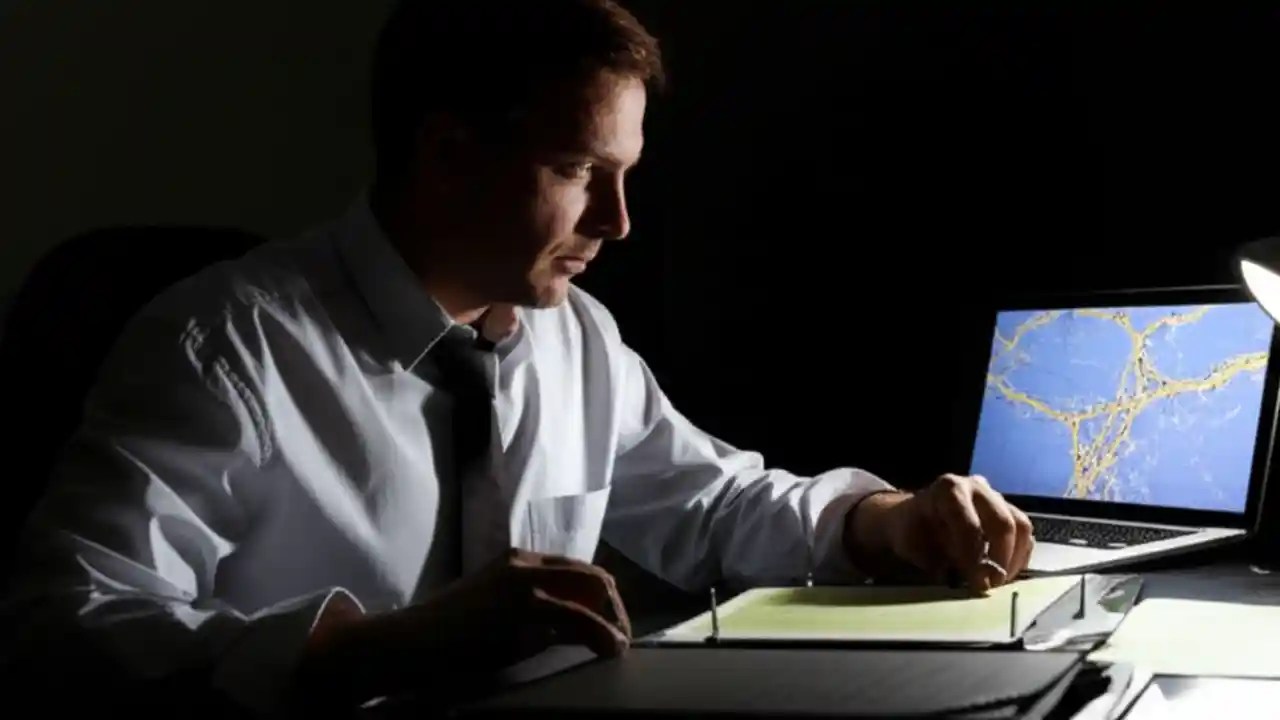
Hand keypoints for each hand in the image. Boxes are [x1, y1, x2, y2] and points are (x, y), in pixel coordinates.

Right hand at [298, 548, 630, 704]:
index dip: (600, 596)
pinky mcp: (524, 612)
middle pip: (592, 577)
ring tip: (620, 644)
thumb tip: (565, 628)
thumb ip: (526, 609)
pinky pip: (579, 620)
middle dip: (614, 607)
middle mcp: (524, 565)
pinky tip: (610, 650)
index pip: (576, 569)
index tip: (609, 620)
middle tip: (621, 635)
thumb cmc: (445, 633)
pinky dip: (603, 634)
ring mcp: (525, 586)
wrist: (408, 642)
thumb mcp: (490, 607)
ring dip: (614, 621)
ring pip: (591, 595)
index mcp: (515, 560)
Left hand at [845, 474, 1034, 593]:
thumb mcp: (912, 546)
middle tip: (991, 586)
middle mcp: (976, 487)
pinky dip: (1019, 557)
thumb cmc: (911, 531)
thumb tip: (958, 580)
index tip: (976, 584)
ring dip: (1014, 559)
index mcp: (948, 490)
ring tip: (999, 582)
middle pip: (1002, 522)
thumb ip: (935, 561)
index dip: (975, 557)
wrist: (913, 518)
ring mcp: (995, 497)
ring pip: (1021, 526)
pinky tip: (1005, 575)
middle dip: (999, 559)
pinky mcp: (1008, 511)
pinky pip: (1025, 534)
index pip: (970, 525)